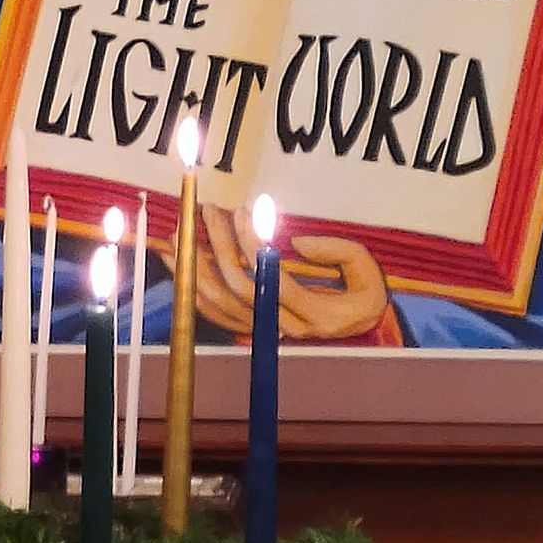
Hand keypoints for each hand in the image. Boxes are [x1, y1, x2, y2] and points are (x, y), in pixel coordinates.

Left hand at [194, 206, 392, 343]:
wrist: (361, 324)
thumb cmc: (363, 290)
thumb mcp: (364, 265)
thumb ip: (334, 250)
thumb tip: (294, 242)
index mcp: (316, 313)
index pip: (274, 280)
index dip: (254, 245)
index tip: (244, 212)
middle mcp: (288, 327)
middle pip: (241, 289)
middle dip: (221, 246)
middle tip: (210, 211)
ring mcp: (269, 331)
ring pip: (222, 305)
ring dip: (197, 270)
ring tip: (179, 237)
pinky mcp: (255, 328)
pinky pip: (218, 315)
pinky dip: (195, 291)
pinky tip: (179, 269)